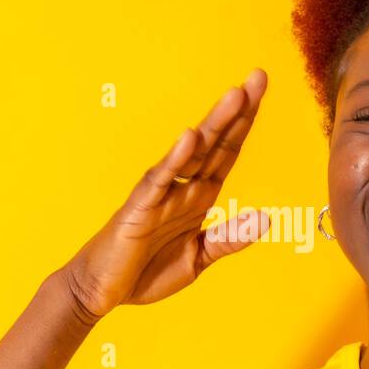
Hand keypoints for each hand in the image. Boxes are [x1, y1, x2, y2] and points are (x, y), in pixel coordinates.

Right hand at [62, 69, 270, 323]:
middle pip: (216, 142)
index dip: (246, 123)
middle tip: (258, 76)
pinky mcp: (141, 208)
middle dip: (238, 110)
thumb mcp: (199, 258)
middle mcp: (183, 187)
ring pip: (193, 152)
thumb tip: (266, 218)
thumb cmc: (146, 272)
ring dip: (214, 124)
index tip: (261, 91)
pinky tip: (190, 137)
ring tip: (235, 95)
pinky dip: (176, 158)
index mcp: (200, 196)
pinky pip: (161, 180)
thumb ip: (230, 239)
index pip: (227, 152)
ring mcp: (162, 194)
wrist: (102, 291)